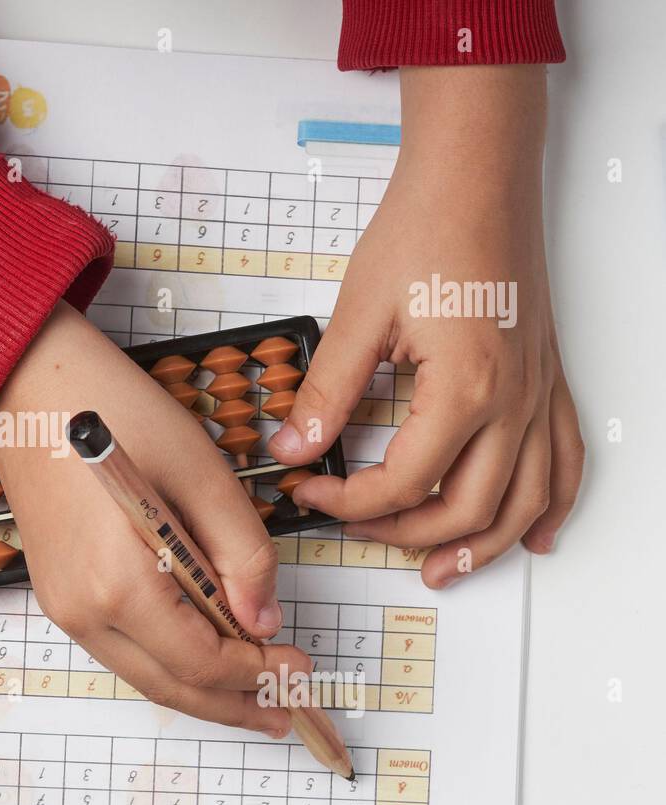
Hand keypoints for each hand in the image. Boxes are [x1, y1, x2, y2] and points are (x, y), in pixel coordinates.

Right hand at [0, 301, 309, 733]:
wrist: (32, 384)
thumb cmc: (112, 411)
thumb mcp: (202, 474)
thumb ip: (242, 553)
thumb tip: (262, 617)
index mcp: (119, 581)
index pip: (203, 661)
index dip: (258, 673)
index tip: (299, 665)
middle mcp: (82, 608)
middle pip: (171, 684)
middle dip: (234, 702)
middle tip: (286, 707)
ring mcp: (63, 604)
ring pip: (144, 673)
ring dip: (202, 687)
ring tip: (254, 690)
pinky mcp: (58, 592)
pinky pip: (121, 647)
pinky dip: (168, 659)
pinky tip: (203, 651)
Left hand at [268, 65, 583, 588]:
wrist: (478, 177)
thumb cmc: (427, 228)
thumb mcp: (358, 313)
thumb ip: (328, 390)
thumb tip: (295, 446)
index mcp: (464, 389)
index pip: (402, 483)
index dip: (348, 503)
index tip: (308, 491)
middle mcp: (513, 401)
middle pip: (466, 507)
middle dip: (404, 533)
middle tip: (356, 528)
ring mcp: (537, 393)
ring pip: (526, 500)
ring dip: (485, 545)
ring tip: (443, 569)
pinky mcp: (545, 378)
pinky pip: (565, 460)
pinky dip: (552, 505)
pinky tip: (536, 534)